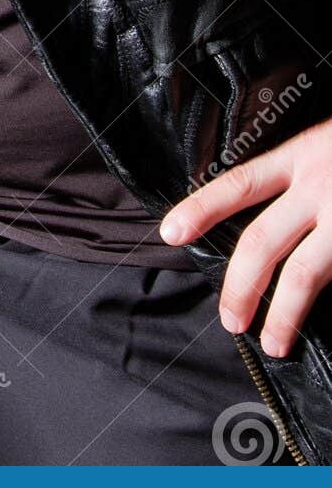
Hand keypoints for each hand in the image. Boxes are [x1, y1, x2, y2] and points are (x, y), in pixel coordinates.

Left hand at [159, 117, 331, 357]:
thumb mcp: (326, 147)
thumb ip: (296, 179)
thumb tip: (257, 228)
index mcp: (303, 157)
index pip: (239, 184)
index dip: (202, 208)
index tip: (170, 232)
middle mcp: (322, 185)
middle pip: (262, 242)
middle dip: (239, 286)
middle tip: (230, 318)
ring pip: (303, 275)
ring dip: (282, 314)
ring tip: (272, 341)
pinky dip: (325, 309)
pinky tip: (320, 329)